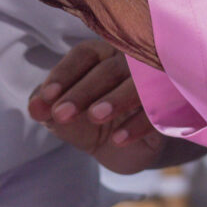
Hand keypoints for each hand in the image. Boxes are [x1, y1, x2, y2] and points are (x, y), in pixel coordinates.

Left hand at [30, 39, 165, 174]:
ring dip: (115, 100)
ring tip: (95, 118)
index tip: (47, 98)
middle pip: (107, 69)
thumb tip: (35, 107)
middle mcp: (129, 62)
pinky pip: (157, 110)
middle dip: (83, 92)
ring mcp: (153, 82)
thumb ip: (49, 110)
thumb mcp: (68, 119)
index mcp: (101, 56)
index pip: (83, 56)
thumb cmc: (96, 122)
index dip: (64, 75)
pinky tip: (118, 139)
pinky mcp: (171, 105)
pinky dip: (137, 124)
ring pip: (136, 84)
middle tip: (62, 114)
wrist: (132, 150)